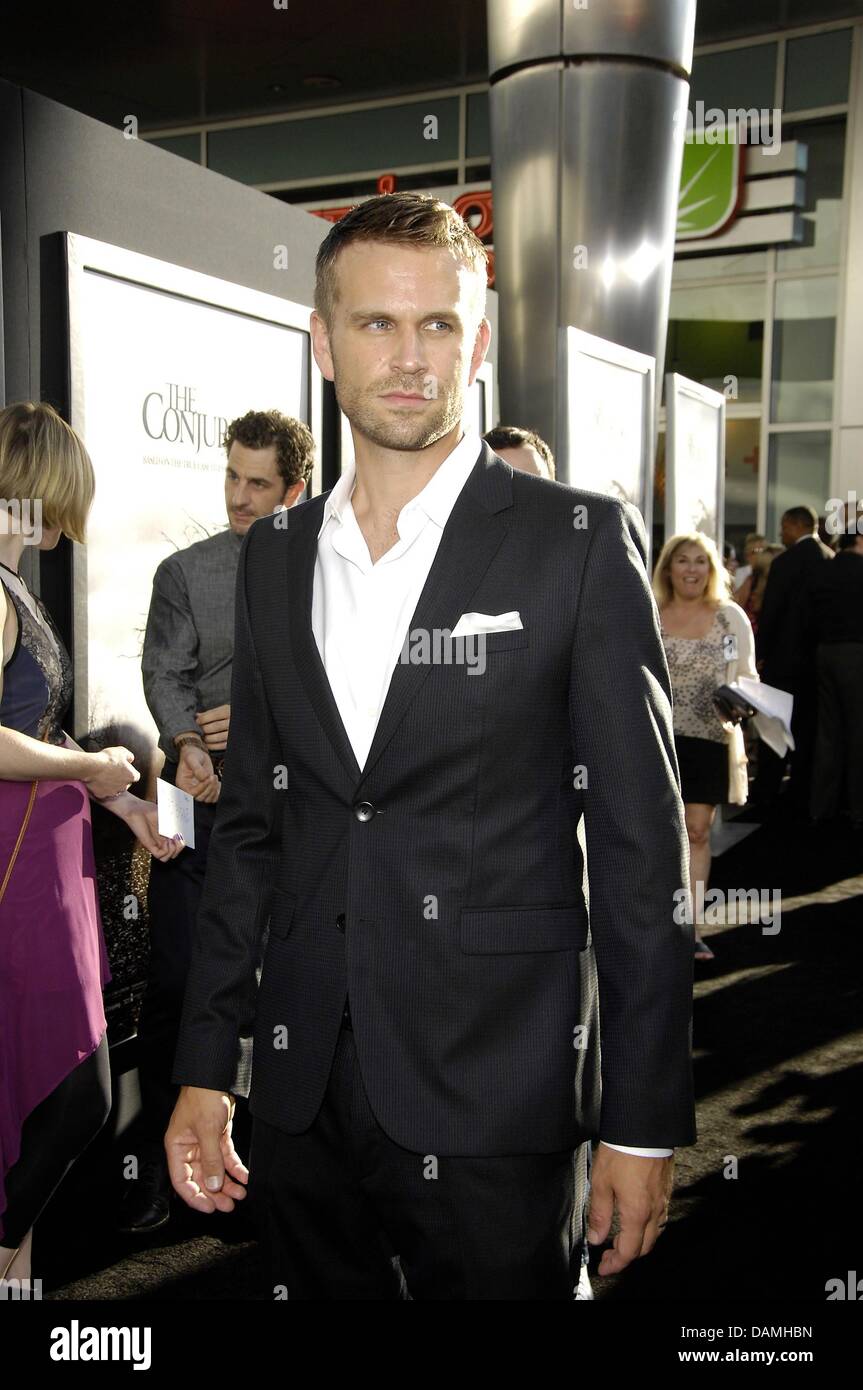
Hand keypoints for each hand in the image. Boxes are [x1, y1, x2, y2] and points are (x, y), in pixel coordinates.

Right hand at [84, 745, 139, 799]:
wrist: (92, 767)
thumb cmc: (108, 759)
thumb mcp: (122, 751)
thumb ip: (129, 756)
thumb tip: (130, 759)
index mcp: (131, 776)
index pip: (135, 776)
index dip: (129, 771)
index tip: (124, 768)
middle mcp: (124, 786)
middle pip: (125, 784)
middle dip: (121, 779)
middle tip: (113, 771)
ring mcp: (113, 792)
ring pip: (115, 789)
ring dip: (112, 784)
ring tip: (105, 776)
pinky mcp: (102, 795)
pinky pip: (103, 792)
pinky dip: (102, 788)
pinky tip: (98, 781)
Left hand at [110, 795, 185, 860]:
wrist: (136, 808)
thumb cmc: (149, 810)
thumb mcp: (166, 816)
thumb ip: (175, 823)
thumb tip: (183, 830)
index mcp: (164, 835)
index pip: (175, 847)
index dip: (182, 844)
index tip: (184, 835)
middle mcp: (160, 842)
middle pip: (172, 854)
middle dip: (179, 849)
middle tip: (180, 839)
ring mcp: (154, 844)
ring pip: (166, 858)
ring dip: (173, 851)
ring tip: (173, 841)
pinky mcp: (148, 845)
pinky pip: (160, 856)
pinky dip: (167, 851)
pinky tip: (168, 842)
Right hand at [166, 1086, 248, 1213]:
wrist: (216, 1075)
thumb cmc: (202, 1096)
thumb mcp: (207, 1130)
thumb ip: (211, 1160)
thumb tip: (214, 1185)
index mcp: (177, 1147)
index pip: (182, 1180)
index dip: (195, 1197)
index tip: (210, 1208)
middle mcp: (189, 1147)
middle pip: (200, 1178)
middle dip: (215, 1193)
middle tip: (229, 1205)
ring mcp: (204, 1142)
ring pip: (215, 1170)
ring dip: (227, 1183)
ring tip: (240, 1193)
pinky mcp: (218, 1136)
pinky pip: (226, 1158)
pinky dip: (235, 1168)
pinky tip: (244, 1177)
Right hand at [176, 743, 219, 802]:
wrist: (197, 753)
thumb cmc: (191, 755)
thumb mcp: (192, 758)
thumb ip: (197, 768)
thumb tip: (204, 777)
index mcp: (183, 783)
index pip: (192, 793)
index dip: (202, 787)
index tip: (208, 778)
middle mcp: (190, 789)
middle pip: (200, 798)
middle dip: (209, 788)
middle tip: (213, 776)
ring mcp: (199, 790)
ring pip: (207, 799)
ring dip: (214, 790)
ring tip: (214, 777)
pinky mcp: (207, 789)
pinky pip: (213, 797)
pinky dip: (218, 792)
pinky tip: (218, 783)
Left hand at [195, 703, 229, 751]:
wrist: (243, 723)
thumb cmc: (229, 715)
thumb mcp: (222, 710)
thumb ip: (210, 713)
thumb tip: (197, 716)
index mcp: (229, 711)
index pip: (214, 715)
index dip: (203, 719)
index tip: (197, 721)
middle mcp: (232, 721)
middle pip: (215, 726)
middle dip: (204, 729)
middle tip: (197, 731)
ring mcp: (233, 732)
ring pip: (217, 737)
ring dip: (207, 738)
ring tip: (201, 737)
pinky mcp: (233, 742)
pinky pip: (221, 745)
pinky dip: (212, 746)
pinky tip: (207, 744)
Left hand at [587, 1144, 674, 1275]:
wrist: (644, 1126)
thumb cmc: (623, 1151)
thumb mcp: (601, 1182)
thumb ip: (599, 1213)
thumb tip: (596, 1237)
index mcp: (637, 1213)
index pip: (629, 1251)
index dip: (615, 1263)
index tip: (604, 1267)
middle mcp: (654, 1211)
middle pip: (644, 1247)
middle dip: (627, 1256)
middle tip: (609, 1255)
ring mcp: (663, 1199)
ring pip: (654, 1233)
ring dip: (639, 1242)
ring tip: (621, 1238)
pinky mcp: (666, 1187)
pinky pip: (660, 1217)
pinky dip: (647, 1226)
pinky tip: (637, 1217)